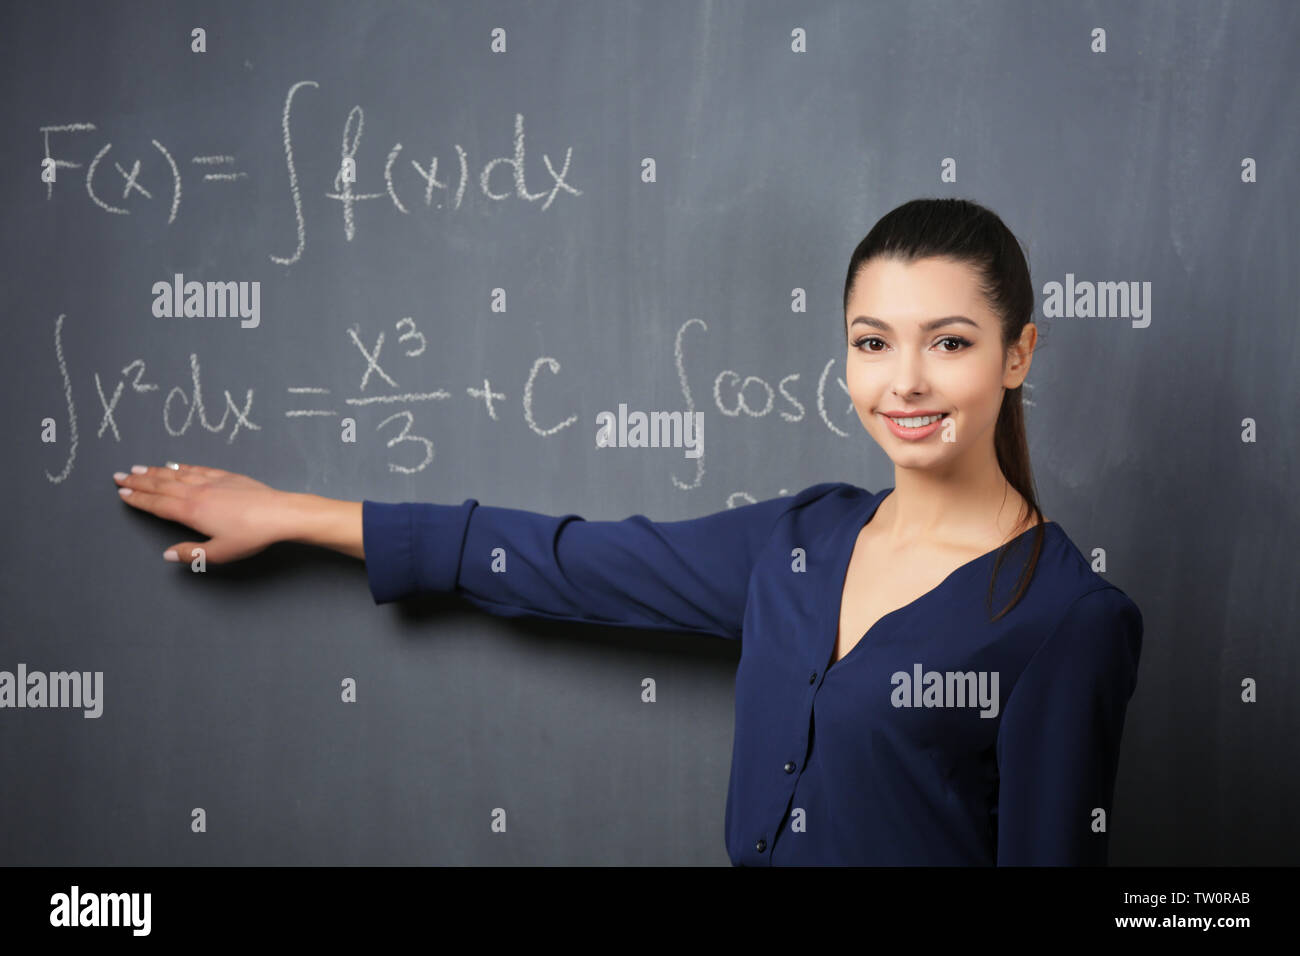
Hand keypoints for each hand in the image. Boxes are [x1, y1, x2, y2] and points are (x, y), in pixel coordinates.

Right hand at [114, 462, 295, 564]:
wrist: (280, 513)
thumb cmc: (251, 536)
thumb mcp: (219, 553)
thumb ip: (190, 553)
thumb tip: (167, 555)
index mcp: (191, 512)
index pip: (157, 505)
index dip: (138, 499)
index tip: (122, 493)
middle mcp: (197, 493)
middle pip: (162, 485)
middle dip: (139, 481)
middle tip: (120, 476)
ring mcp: (213, 482)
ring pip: (177, 474)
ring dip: (156, 471)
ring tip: (139, 468)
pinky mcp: (228, 476)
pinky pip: (198, 469)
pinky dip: (183, 466)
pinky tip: (176, 465)